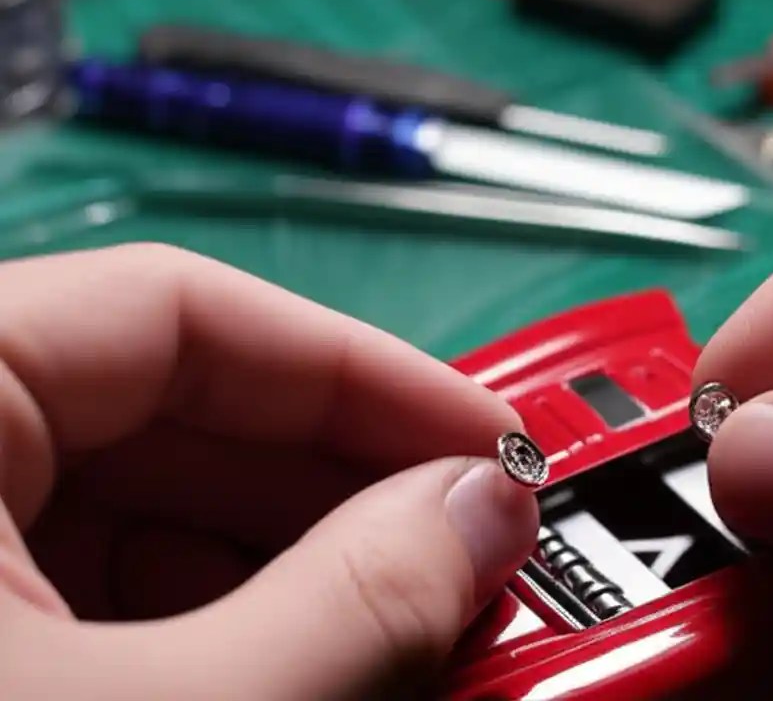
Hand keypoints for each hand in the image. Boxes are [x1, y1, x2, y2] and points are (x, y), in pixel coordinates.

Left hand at [0, 244, 537, 698]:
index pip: (177, 307)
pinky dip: (212, 622)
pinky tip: (300, 665)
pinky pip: (87, 590)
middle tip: (463, 550)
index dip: (362, 371)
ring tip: (401, 622)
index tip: (484, 438)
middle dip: (337, 490)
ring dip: (290, 567)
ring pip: (139, 511)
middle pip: (166, 415)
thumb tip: (482, 511)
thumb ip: (350, 600)